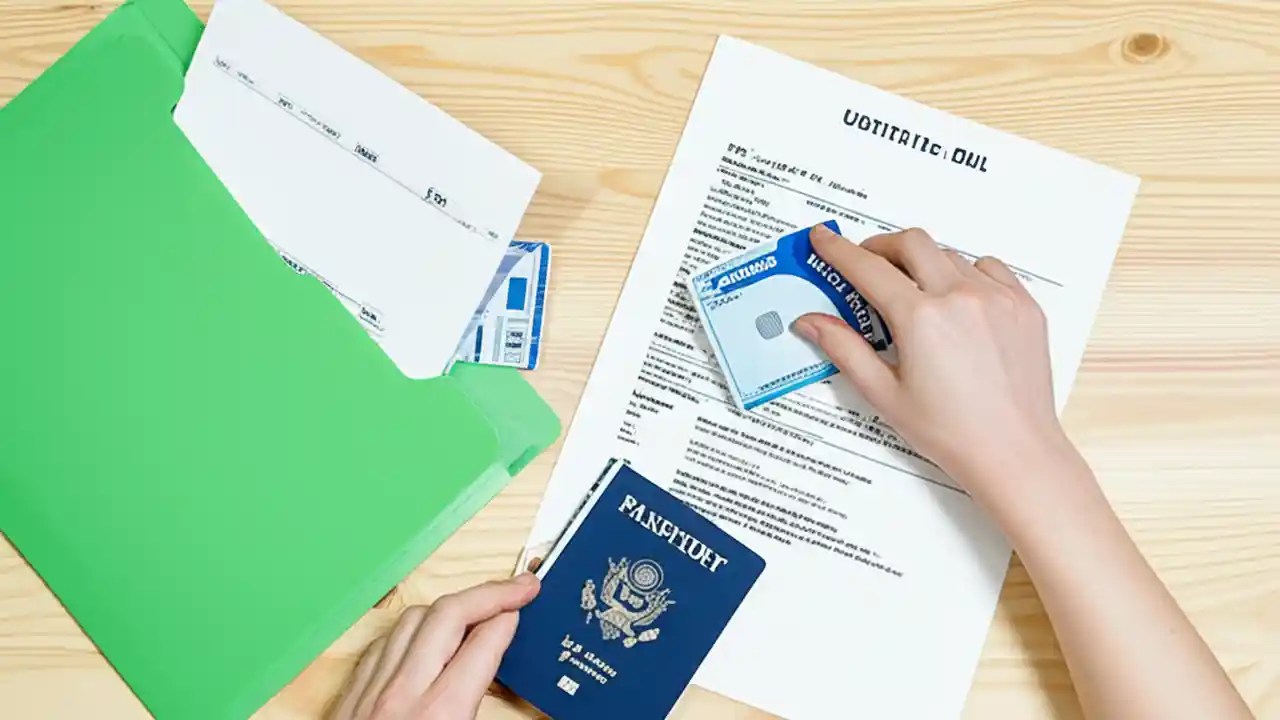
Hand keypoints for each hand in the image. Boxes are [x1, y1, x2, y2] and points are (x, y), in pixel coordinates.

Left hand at [329, 574, 539, 719]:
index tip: (526, 608)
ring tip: (477, 607)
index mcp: (440, 716)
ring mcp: (371, 693)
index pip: (483, 644)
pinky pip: (383, 645)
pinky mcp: (348, 698)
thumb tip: (497, 681)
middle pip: (450, 615)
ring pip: (413, 621)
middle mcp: (403, 695)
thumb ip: (483, 712)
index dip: (510, 618)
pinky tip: (426, 637)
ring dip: (450, 607)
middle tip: (520, 588)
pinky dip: (412, 630)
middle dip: (490, 593)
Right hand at [794, 225, 1072, 503]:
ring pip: (950, 254)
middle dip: (882, 246)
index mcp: (921, 319)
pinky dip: (965, 273)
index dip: (839, 250)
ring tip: (914, 293)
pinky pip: (989, 268)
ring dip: (923, 262)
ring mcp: (997, 297)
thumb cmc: (953, 432)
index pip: (868, 268)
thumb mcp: (884, 394)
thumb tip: (811, 322)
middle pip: (911, 243)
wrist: (1013, 452)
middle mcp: (961, 297)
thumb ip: (844, 349)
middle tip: (867, 264)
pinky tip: (957, 299)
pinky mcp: (1023, 305)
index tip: (825, 239)